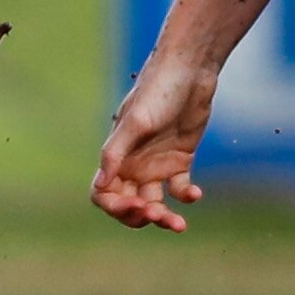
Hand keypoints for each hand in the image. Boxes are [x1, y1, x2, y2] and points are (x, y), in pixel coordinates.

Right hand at [92, 50, 218, 230]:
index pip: (103, 193)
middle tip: (159, 216)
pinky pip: (178, 189)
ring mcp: (156, 163)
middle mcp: (133, 163)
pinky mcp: (179, 159)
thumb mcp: (136, 122)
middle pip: (128, 204)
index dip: (114, 207)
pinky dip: (185, 196)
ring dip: (163, 216)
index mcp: (116, 156)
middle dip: (140, 216)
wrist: (189, 70)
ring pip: (154, 202)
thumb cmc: (157, 91)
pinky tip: (194, 194)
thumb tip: (100, 185)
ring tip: (179, 224)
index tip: (135, 207)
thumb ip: (116, 153)